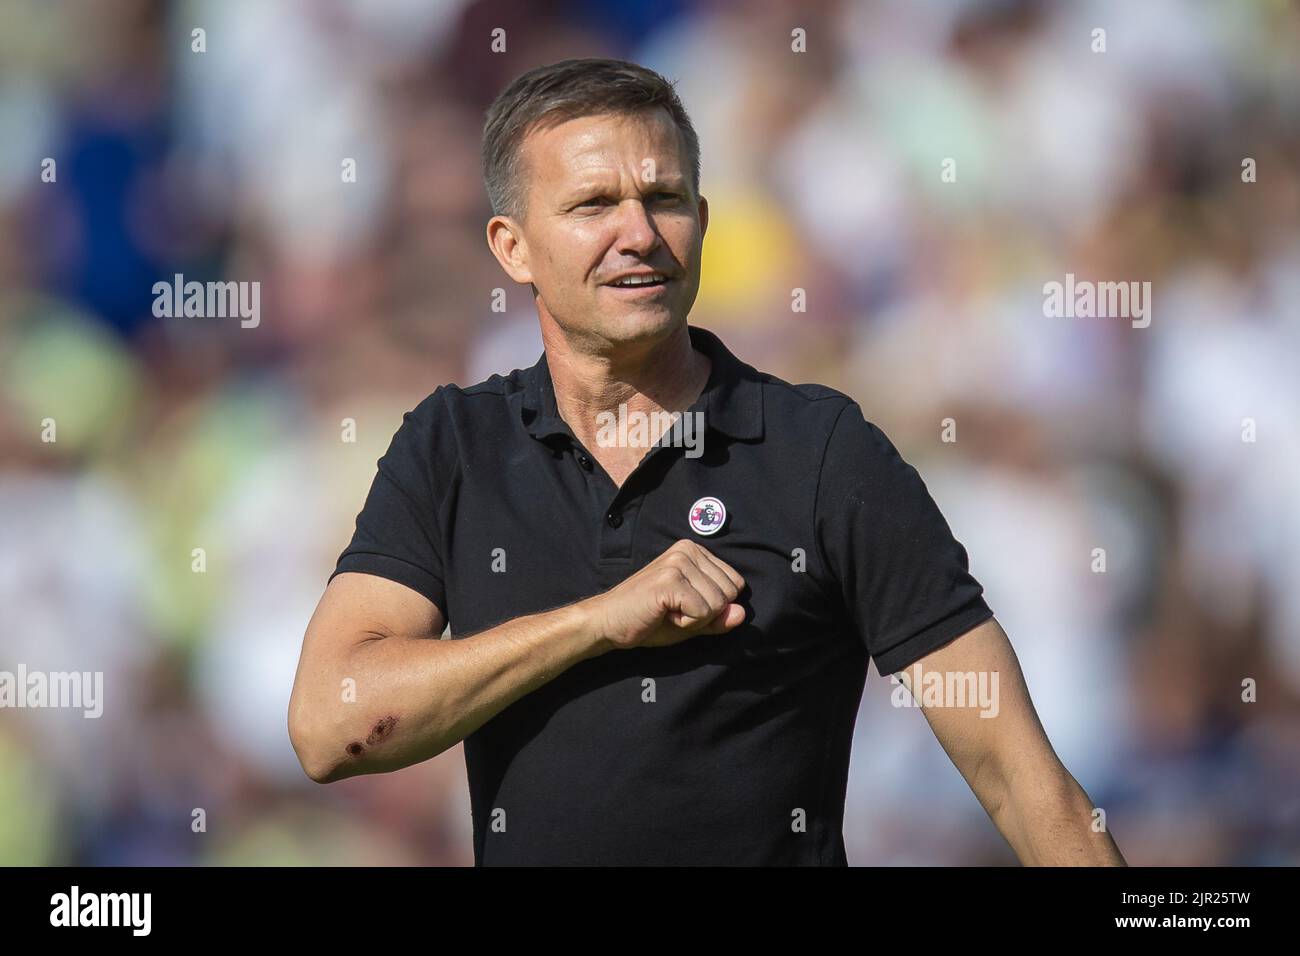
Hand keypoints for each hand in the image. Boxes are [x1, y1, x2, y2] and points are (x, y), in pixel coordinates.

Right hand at [586, 539, 746, 649]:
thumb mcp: (692, 620)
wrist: (608, 622)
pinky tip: (663, 615)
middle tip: (673, 610)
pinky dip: (686, 623)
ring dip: (694, 619)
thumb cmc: (649, 620)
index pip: (735, 584)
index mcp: (694, 551)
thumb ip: (719, 618)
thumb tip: (742, 614)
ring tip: (667, 612)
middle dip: (706, 613)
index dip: (712, 607)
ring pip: (718, 604)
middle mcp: (688, 550)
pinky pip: (703, 612)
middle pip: (729, 594)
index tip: (682, 606)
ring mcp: (678, 562)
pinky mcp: (670, 580)